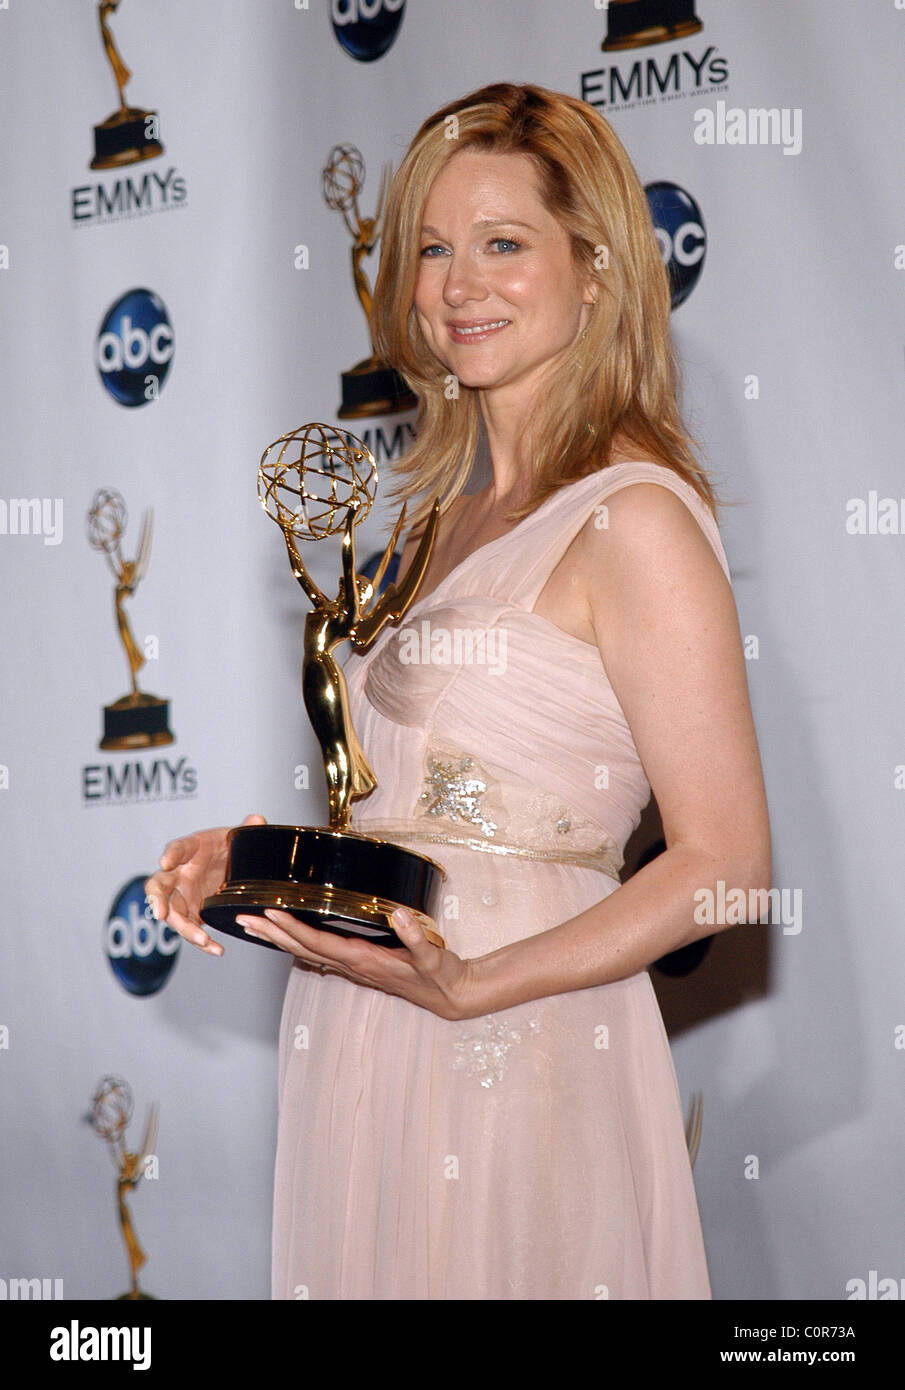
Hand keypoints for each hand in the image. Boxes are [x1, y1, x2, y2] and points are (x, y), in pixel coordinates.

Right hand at [144, 813, 266, 956]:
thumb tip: (257, 820)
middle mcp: (179, 873)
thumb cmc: (227, 847)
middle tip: (160, 913)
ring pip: (172, 914)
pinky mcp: (190, 913)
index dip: (170, 854)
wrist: (229, 863)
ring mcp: (181, 895)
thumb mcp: (239, 836)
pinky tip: (215, 949)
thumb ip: (248, 830)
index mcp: (191, 849)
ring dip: (183, 928)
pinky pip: (190, 929)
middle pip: (159, 887)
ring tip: (201, 940)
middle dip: (157, 900)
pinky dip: (201, 941)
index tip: (166, 862)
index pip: (178, 848)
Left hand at [234, 906, 483, 1020]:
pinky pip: (319, 953)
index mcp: (363, 960)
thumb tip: (398, 914)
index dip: (292, 929)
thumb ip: (415, 936)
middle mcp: (352, 965)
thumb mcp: (432, 956)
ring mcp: (352, 967)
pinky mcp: (358, 964)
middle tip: (243, 919)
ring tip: (255, 925)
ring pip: (306, 952)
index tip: (269, 914)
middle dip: (271, 934)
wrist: (449, 995)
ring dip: (279, 939)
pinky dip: (298, 942)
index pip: (318, 943)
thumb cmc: (440, 975)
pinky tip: (289, 936)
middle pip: (301, 949)